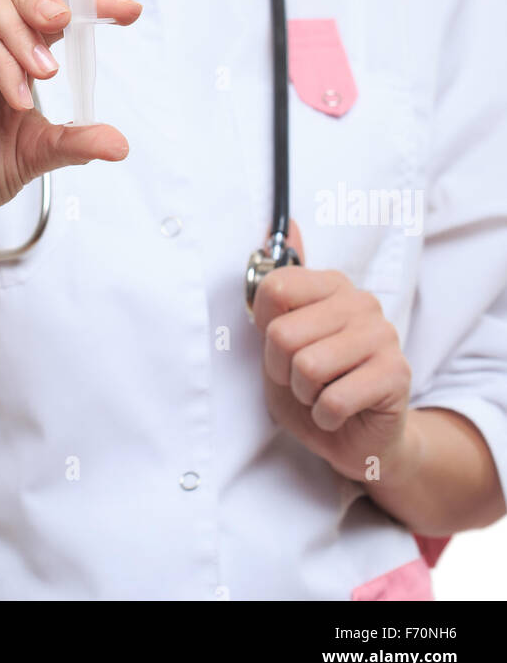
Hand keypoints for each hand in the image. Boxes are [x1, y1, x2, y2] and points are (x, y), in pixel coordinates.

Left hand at [252, 220, 413, 483]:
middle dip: (281, 370)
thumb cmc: (315, 385)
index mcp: (331, 284)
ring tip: (320, 394)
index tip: (281, 347)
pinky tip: (338, 412)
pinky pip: (333, 399)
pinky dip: (325, 416)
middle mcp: (360, 301)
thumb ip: (279, 285)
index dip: (265, 330)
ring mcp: (383, 335)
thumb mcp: (282, 337)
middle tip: (302, 380)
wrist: (359, 438)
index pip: (274, 288)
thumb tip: (283, 223)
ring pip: (307, 367)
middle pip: (283, 334)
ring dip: (304, 395)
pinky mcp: (397, 374)